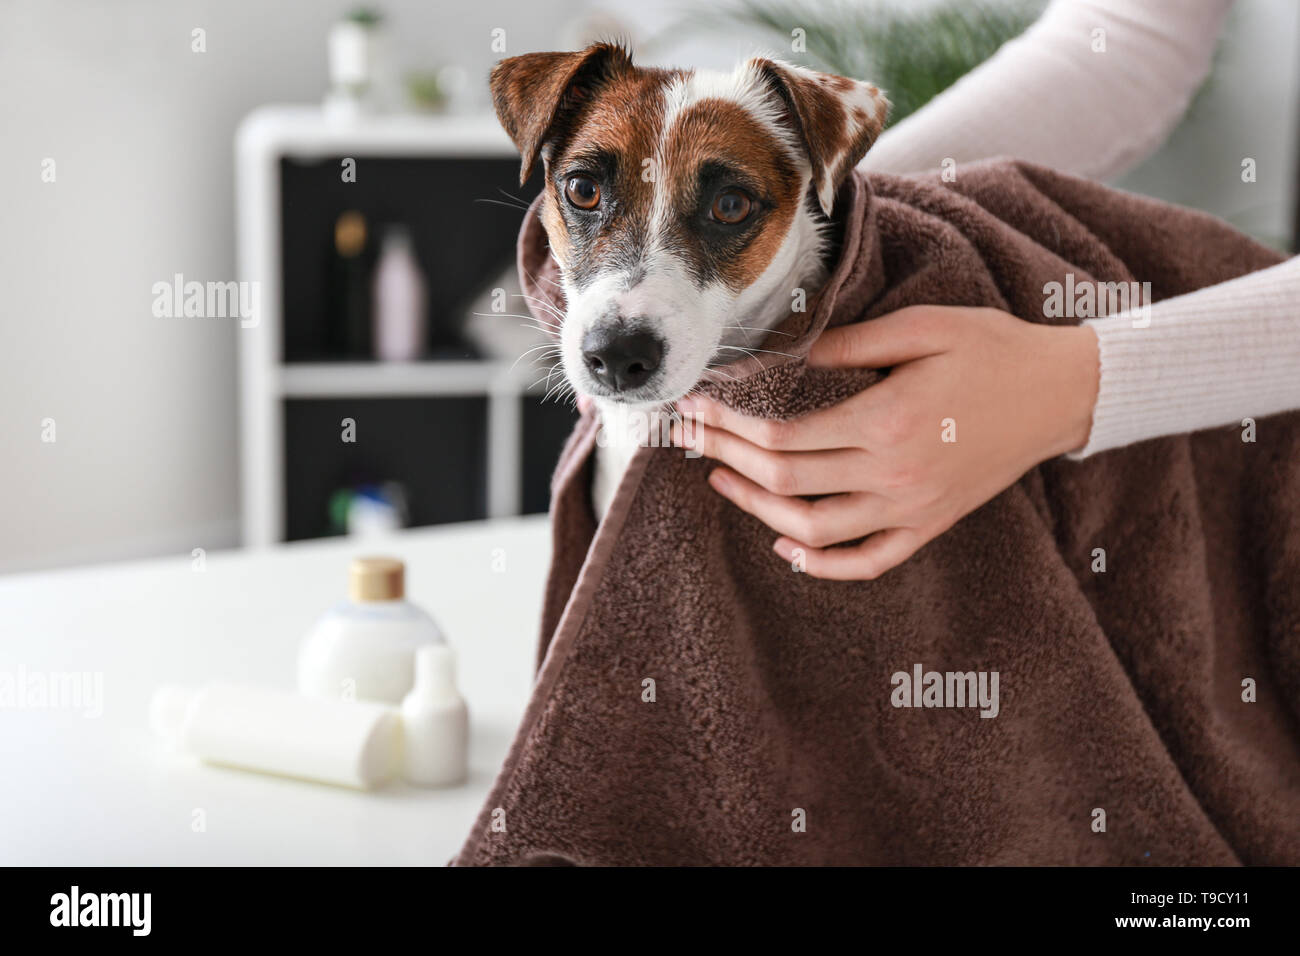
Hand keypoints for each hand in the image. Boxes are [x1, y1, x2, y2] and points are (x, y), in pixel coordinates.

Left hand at [673, 305, 1099, 580]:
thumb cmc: (992, 348)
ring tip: (719, 480)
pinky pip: (868, 561)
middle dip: (724, 457)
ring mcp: (913, 509)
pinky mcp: (929, 525)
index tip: (695, 405)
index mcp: (888, 420)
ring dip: (757, 509)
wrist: (1062, 392)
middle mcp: (896, 474)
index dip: (728, 424)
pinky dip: (822, 563)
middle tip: (687, 437)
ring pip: (815, 530)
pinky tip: (786, 543)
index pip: (783, 436)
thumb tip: (782, 360)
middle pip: (786, 481)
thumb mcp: (920, 327)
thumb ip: (847, 346)